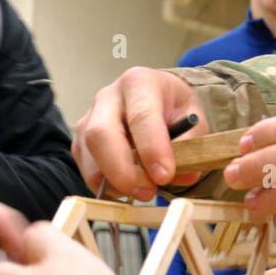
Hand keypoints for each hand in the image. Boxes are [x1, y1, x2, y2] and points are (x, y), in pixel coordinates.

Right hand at [73, 67, 207, 199]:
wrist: (158, 101)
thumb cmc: (175, 109)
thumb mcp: (194, 119)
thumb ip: (190, 145)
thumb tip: (182, 174)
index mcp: (140, 83)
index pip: (141, 116)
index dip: (151, 149)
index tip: (164, 176)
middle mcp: (108, 96)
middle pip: (101, 134)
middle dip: (122, 170)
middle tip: (148, 191)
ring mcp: (89, 118)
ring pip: (88, 155)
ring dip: (114, 182)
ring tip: (143, 191)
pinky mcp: (81, 141)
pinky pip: (85, 168)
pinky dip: (105, 185)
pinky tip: (128, 186)